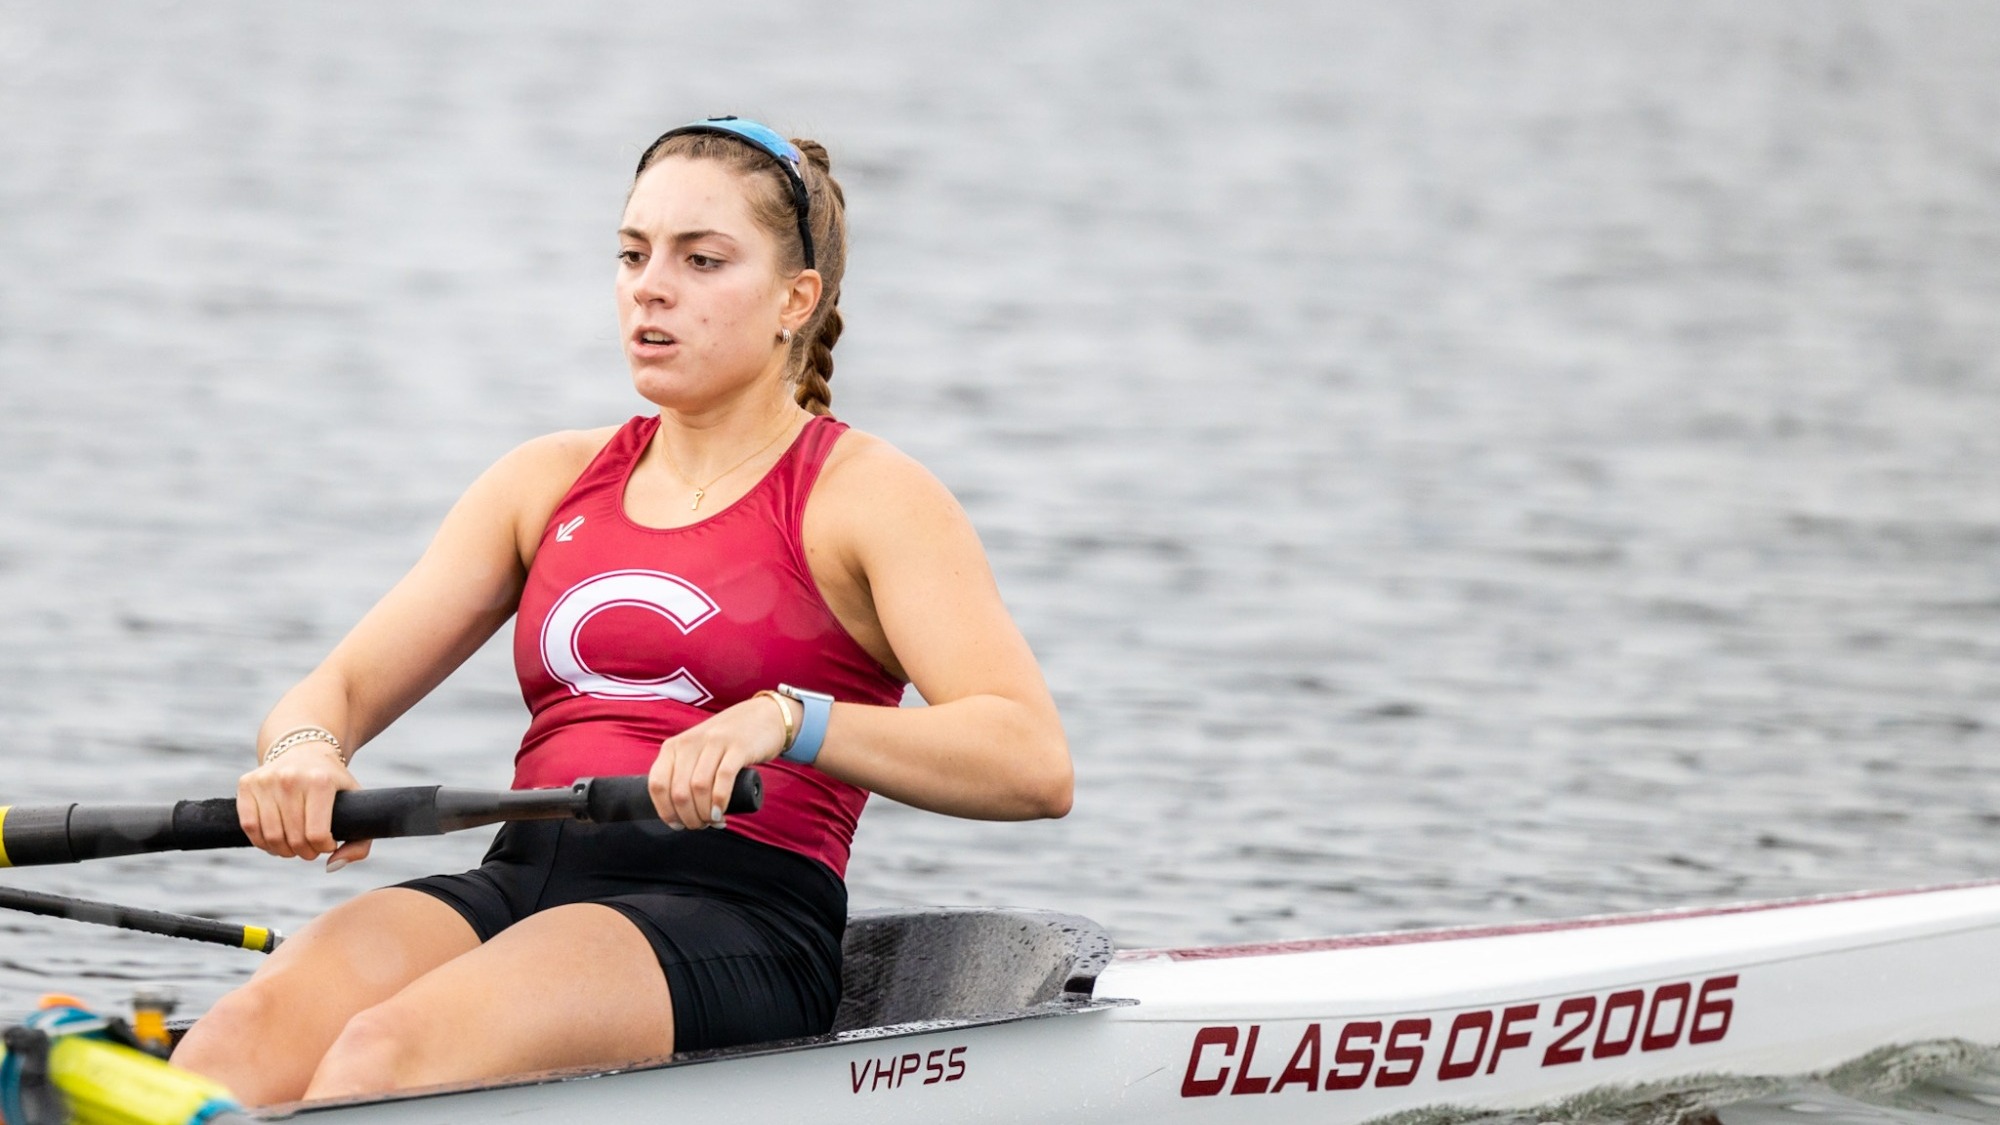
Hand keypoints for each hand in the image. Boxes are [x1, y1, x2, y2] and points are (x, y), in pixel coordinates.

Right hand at [237, 742, 371, 868]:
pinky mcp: (247, 783)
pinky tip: (274, 840)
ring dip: (282, 851)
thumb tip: (332, 866)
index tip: (328, 844)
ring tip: (293, 847)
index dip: (323, 848)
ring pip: (270, 836)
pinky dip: (261, 842)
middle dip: (304, 852)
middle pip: (293, 838)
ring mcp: (266, 779)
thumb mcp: (356, 803)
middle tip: (310, 850)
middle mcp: (291, 778)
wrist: (305, 749)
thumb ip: (360, 842)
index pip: (317, 834)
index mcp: (320, 781)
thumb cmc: (332, 783)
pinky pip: (249, 826)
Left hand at [649, 696, 788, 829]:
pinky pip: (723, 778)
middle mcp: (690, 742)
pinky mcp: (738, 747)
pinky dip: (719, 801)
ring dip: (704, 813)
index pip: (658, 784)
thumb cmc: (728, 741)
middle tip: (701, 825)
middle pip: (679, 791)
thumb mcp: (697, 751)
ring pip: (699, 787)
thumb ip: (685, 772)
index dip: (665, 811)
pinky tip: (720, 813)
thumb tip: (679, 812)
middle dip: (688, 817)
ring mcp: (714, 742)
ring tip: (713, 821)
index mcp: (674, 746)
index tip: (677, 824)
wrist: (764, 716)